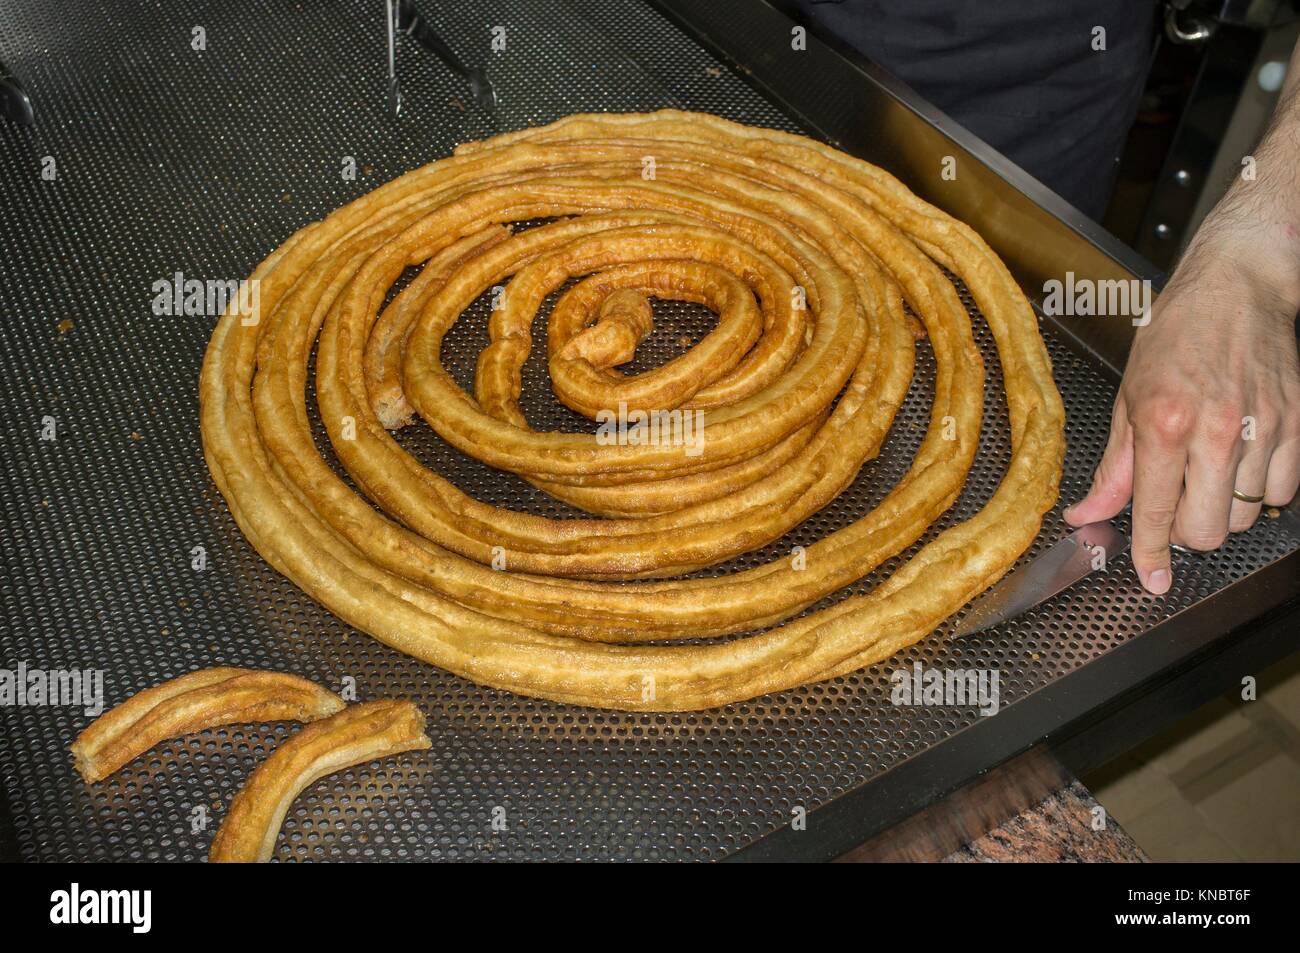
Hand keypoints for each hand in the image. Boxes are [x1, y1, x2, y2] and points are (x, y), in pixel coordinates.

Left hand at [1064, 246, 1299, 593]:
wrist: (1237, 287)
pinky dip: (1261, 492)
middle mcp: (1217, 430)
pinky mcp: (1297, 423)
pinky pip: (1283, 492)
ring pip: (1244, 516)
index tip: (1152, 578)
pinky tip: (1242, 467)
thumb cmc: (1176, 335)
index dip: (1150, 555)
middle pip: (1207, 530)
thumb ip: (1114, 467)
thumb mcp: (1128, 398)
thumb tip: (1087, 515)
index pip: (1154, 513)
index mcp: (1164, 423)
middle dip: (1186, 534)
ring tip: (1207, 473)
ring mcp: (1264, 428)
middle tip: (1175, 510)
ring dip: (1222, 509)